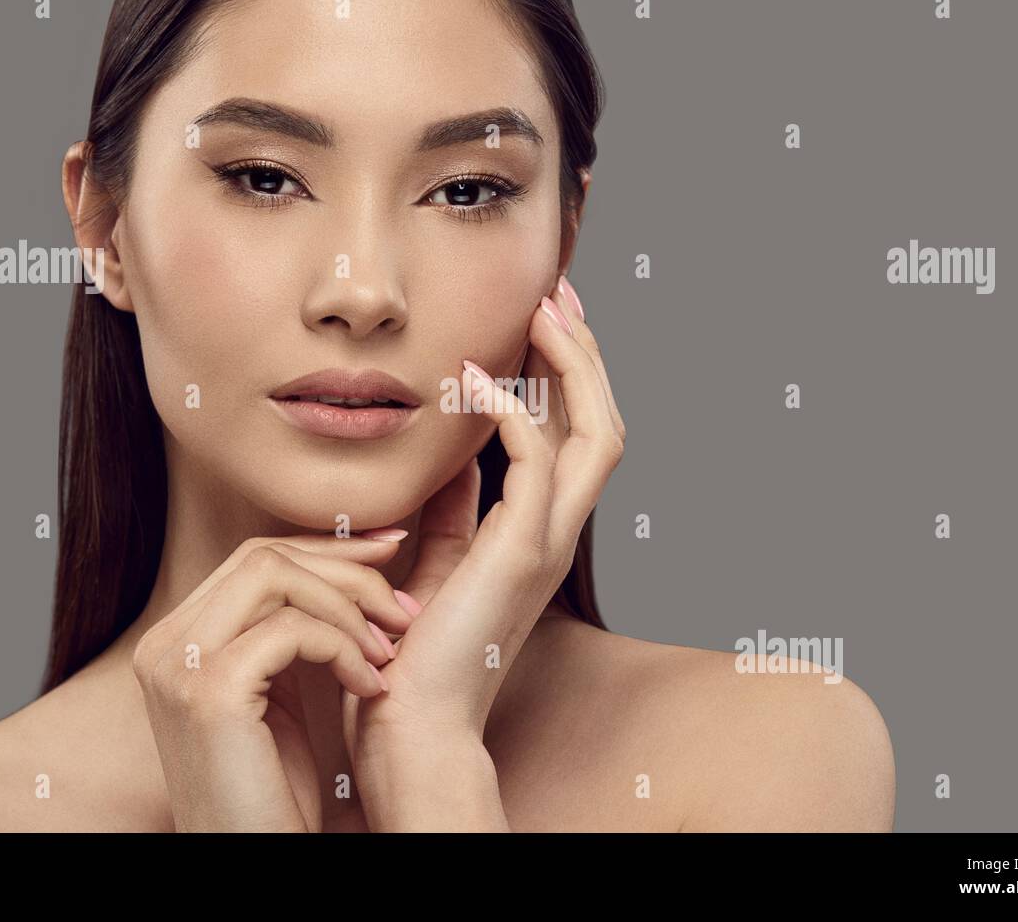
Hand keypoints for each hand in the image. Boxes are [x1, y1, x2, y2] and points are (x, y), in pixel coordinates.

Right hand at [131, 533, 413, 830]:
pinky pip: (293, 630)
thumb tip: (346, 570)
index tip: (392, 549)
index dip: (329, 548)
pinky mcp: (210, 693)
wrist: (250, 861)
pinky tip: (372, 686)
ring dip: (350, 606)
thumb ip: (288, 632)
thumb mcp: (278, 693)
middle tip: (406, 609)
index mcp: (178, 639)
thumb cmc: (271, 791)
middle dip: (348, 570)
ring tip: (388, 652)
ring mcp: (179, 665)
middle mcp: (166, 644)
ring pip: (276, 575)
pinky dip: (345, 648)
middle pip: (265, 555)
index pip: (255, 557)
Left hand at [342, 275, 624, 815]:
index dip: (569, 374)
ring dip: (572, 364)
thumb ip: (457, 504)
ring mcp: (550, 541)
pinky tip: (475, 379)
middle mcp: (560, 531)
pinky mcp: (523, 551)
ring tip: (542, 311)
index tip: (540, 319)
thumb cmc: (417, 649)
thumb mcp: (441, 557)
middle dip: (585, 352)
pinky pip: (535, 459)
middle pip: (605, 422)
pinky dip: (512, 409)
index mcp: (543, 531)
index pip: (578, 435)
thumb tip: (455, 451)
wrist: (413, 724)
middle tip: (557, 293)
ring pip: (597, 432)